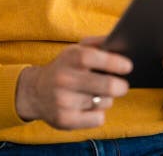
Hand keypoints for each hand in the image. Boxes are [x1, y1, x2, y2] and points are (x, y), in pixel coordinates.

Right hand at [15, 36, 131, 129]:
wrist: (35, 91)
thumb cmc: (65, 68)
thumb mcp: (75, 50)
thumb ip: (97, 44)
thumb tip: (120, 42)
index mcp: (69, 57)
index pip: (94, 57)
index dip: (114, 62)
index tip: (128, 67)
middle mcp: (65, 78)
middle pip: (106, 85)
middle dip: (120, 87)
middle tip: (122, 86)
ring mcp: (63, 100)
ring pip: (104, 102)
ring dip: (106, 100)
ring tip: (94, 95)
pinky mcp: (65, 120)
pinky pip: (97, 119)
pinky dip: (97, 114)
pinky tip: (87, 108)